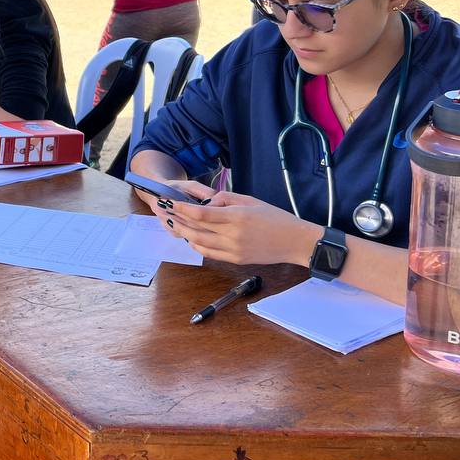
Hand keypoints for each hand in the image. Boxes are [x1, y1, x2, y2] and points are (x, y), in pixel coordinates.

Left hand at [166, 181, 322, 266]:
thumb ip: (225, 199)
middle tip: (165, 212)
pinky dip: (196, 245)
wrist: (295, 242)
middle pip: (195, 229)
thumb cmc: (275, 218)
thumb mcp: (250, 200)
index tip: (169, 202)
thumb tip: (206, 200)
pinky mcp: (235, 260)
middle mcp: (232, 235)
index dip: (182, 208)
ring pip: (199, 243)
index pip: (201, 213)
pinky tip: (190, 238)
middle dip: (177, 220)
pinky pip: (209, 253)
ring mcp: (233, 250)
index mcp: (236, 217)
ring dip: (183, 233)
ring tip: (174, 224)